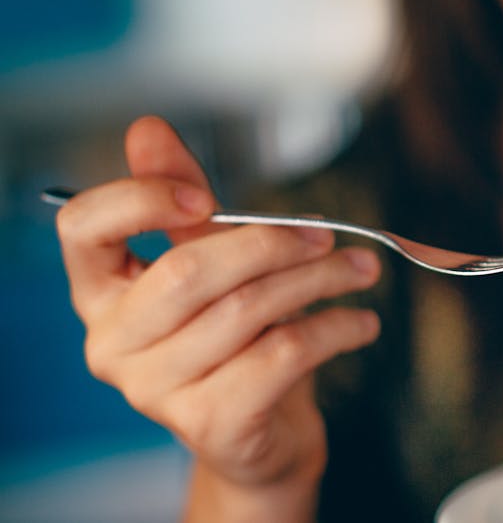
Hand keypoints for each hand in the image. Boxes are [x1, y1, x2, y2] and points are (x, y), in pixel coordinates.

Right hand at [54, 116, 381, 520]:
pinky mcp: (210, 423)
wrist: (264, 433)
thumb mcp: (212, 262)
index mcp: (100, 291)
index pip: (82, 227)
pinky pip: (282, 355)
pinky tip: (362, 322)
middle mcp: (113, 343)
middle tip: (328, 233)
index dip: (140, 198)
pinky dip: (334, 329)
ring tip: (361, 269)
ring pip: (247, 310)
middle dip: (271, 242)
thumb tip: (147, 128)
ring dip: (319, 280)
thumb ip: (183, 200)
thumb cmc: (237, 337)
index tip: (203, 195)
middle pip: (188, 270)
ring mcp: (156, 391)